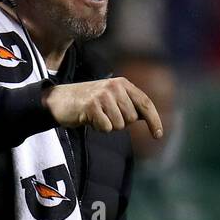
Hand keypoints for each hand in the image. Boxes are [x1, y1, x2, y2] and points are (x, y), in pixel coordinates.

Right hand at [42, 77, 162, 137]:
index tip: (158, 135)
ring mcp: (103, 95)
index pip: (145, 103)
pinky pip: (106, 128)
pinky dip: (99, 128)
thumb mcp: (113, 99)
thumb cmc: (90, 103)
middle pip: (131, 118)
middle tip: (106, 116)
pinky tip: (90, 119)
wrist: (61, 100)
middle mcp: (115, 86)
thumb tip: (150, 119)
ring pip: (119, 125)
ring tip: (98, 117)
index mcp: (123, 84)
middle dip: (121, 123)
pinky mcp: (92, 106)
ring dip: (109, 126)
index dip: (154, 120)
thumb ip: (130, 106)